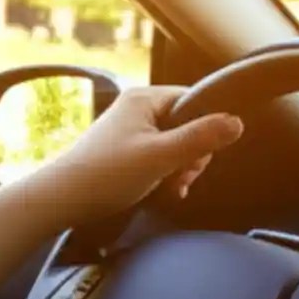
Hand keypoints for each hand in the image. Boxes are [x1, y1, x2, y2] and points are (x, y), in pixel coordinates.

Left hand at [40, 86, 243, 217]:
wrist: (61, 200)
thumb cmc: (107, 174)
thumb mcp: (160, 156)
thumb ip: (200, 139)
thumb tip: (237, 122)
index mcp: (145, 98)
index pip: (193, 101)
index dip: (205, 130)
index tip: (199, 157)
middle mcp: (137, 109)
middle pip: (186, 126)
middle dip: (191, 156)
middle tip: (180, 178)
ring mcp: (128, 131)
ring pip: (173, 146)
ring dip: (178, 170)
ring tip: (169, 189)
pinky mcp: (123, 152)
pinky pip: (157, 158)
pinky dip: (163, 175)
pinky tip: (162, 193)